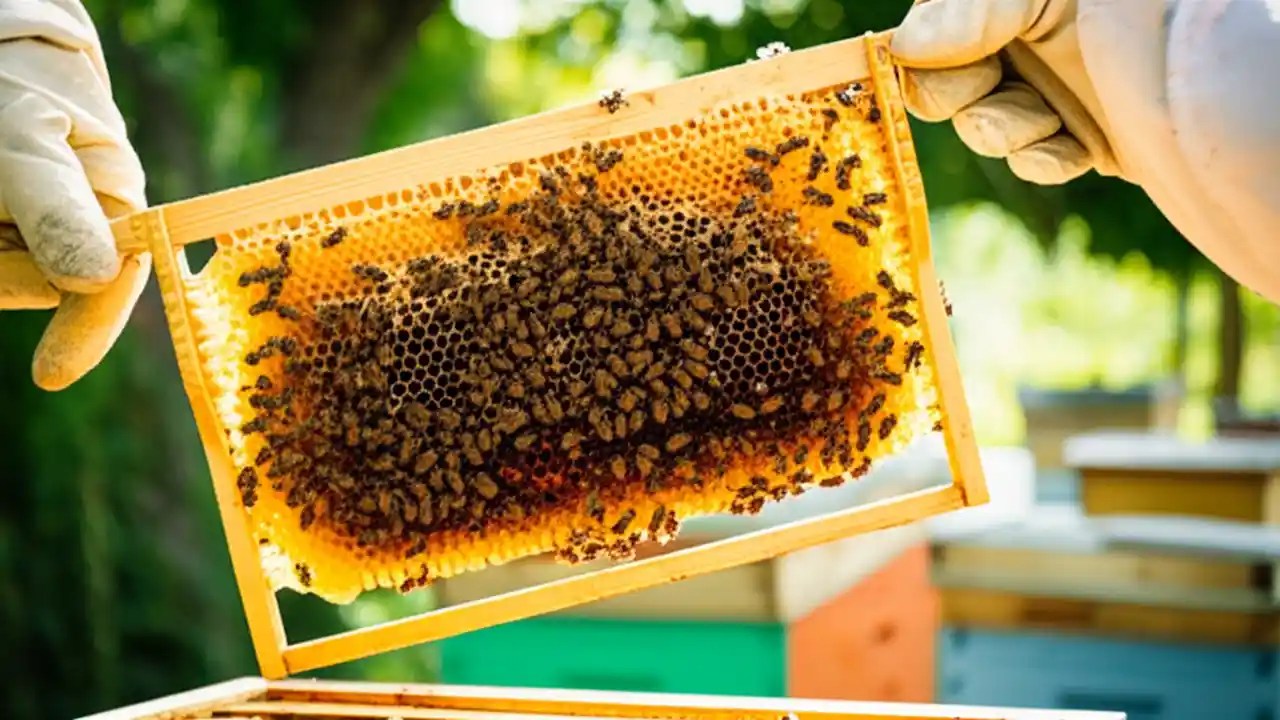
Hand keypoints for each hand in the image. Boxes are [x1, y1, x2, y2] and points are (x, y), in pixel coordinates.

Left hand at [0, 0, 148, 389]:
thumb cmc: (10, 81)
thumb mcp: (25, 134)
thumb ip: (56, 202)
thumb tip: (98, 278)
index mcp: (116, 212)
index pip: (110, 284)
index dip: (86, 332)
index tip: (51, 375)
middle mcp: (81, 236)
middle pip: (33, 286)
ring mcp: (31, 240)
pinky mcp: (2, 244)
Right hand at [891, 0, 1279, 304]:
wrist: (1219, 74)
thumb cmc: (1144, 5)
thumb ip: (977, 8)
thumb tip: (903, 47)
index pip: (928, 29)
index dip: (923, 52)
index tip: (932, 63)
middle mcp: (1022, 35)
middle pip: (940, 84)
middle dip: (962, 96)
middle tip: (993, 90)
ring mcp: (1050, 86)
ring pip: (980, 128)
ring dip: (1005, 131)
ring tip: (1047, 123)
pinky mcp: (1078, 135)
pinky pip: (1029, 161)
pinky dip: (1043, 160)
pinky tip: (1074, 150)